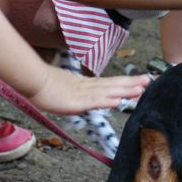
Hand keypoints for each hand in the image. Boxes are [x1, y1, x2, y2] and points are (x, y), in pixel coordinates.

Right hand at [28, 67, 150, 115]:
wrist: (31, 81)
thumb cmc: (43, 86)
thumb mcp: (63, 90)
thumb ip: (74, 93)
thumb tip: (81, 96)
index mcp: (85, 85)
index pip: (109, 84)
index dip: (125, 83)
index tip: (140, 81)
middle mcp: (88, 88)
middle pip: (113, 84)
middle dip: (132, 83)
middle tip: (150, 80)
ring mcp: (83, 94)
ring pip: (108, 91)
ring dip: (126, 90)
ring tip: (142, 88)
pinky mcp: (77, 101)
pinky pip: (95, 101)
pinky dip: (108, 100)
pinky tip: (120, 100)